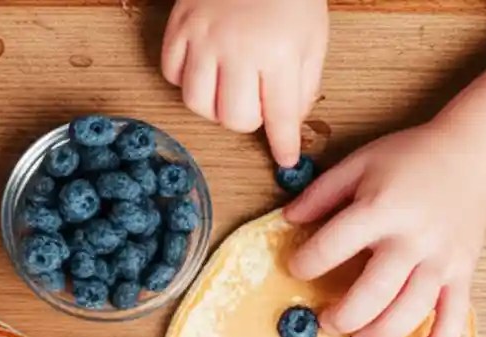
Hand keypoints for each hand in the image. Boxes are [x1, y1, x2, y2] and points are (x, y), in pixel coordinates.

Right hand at [161, 0, 327, 167]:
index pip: (280, 115)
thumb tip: (286, 126)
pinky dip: (186, 80)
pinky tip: (204, 68)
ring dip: (213, 106)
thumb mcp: (313, 40)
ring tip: (227, 89)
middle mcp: (238, 49)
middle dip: (247, 119)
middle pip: (233, 118)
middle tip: (255, 102)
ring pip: (196, 103)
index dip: (283, 144)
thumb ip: (303, 86)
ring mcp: (203, 38)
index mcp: (279, 52)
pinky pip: (172, 75)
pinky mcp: (179, 27)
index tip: (284, 160)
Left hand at [283, 122, 485, 336]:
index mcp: (382, 209)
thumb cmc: (412, 159)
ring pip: (411, 311)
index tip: (297, 268)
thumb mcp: (361, 163)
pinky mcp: (464, 273)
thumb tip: (287, 220)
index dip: (307, 262)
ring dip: (380, 334)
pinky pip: (456, 315)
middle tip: (325, 322)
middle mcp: (414, 239)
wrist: (474, 155)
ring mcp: (441, 260)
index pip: (335, 245)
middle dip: (343, 316)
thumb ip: (322, 192)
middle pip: (374, 292)